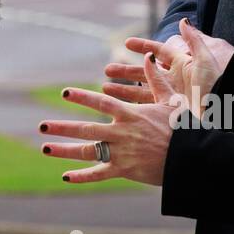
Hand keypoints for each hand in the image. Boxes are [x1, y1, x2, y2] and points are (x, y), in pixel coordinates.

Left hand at [38, 54, 182, 185]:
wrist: (192, 158)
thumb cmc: (183, 128)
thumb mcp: (171, 100)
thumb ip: (155, 79)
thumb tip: (149, 56)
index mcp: (130, 115)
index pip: (100, 102)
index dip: (81, 97)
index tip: (64, 93)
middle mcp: (121, 133)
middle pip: (85, 128)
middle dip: (61, 127)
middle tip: (41, 125)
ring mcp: (121, 153)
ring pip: (87, 151)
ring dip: (64, 149)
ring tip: (44, 147)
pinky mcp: (125, 170)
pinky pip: (99, 174)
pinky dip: (82, 176)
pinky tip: (65, 176)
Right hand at [106, 19, 233, 106]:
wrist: (224, 114)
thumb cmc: (216, 86)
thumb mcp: (206, 60)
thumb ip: (194, 40)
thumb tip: (182, 20)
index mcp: (183, 65)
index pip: (159, 51)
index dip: (143, 46)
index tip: (126, 43)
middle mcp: (175, 80)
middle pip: (145, 72)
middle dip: (126, 71)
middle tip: (107, 69)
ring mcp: (171, 96)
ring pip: (141, 90)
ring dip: (123, 89)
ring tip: (106, 88)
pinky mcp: (169, 112)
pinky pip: (146, 106)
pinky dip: (131, 105)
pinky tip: (118, 106)